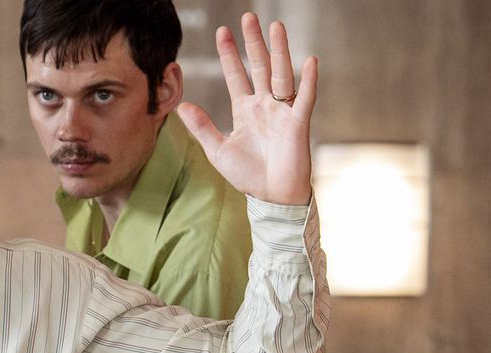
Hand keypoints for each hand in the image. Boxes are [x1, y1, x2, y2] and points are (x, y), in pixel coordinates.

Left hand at [176, 13, 315, 205]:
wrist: (271, 195)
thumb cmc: (248, 175)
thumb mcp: (218, 150)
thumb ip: (201, 127)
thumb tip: (181, 105)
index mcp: (245, 110)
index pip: (236, 75)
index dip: (229, 55)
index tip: (223, 32)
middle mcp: (265, 105)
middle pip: (259, 67)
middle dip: (253, 43)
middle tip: (247, 17)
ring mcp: (283, 111)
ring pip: (281, 74)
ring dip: (279, 51)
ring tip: (276, 26)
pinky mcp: (298, 123)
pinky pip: (305, 98)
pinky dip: (308, 80)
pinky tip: (309, 60)